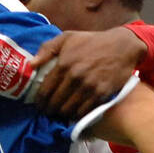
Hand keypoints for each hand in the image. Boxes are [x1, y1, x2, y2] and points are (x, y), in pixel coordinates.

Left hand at [29, 26, 145, 120]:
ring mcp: (88, 87)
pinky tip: (75, 112)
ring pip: (68, 110)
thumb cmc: (92, 41)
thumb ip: (47, 49)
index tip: (39, 105)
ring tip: (61, 113)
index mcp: (64, 63)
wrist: (122, 46)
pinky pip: (84, 111)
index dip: (40, 102)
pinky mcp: (101, 94)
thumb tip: (31, 65)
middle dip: (50, 110)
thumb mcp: (67, 37)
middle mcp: (74, 77)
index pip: (45, 91)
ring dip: (62, 114)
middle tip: (49, 112)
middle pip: (55, 103)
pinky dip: (77, 115)